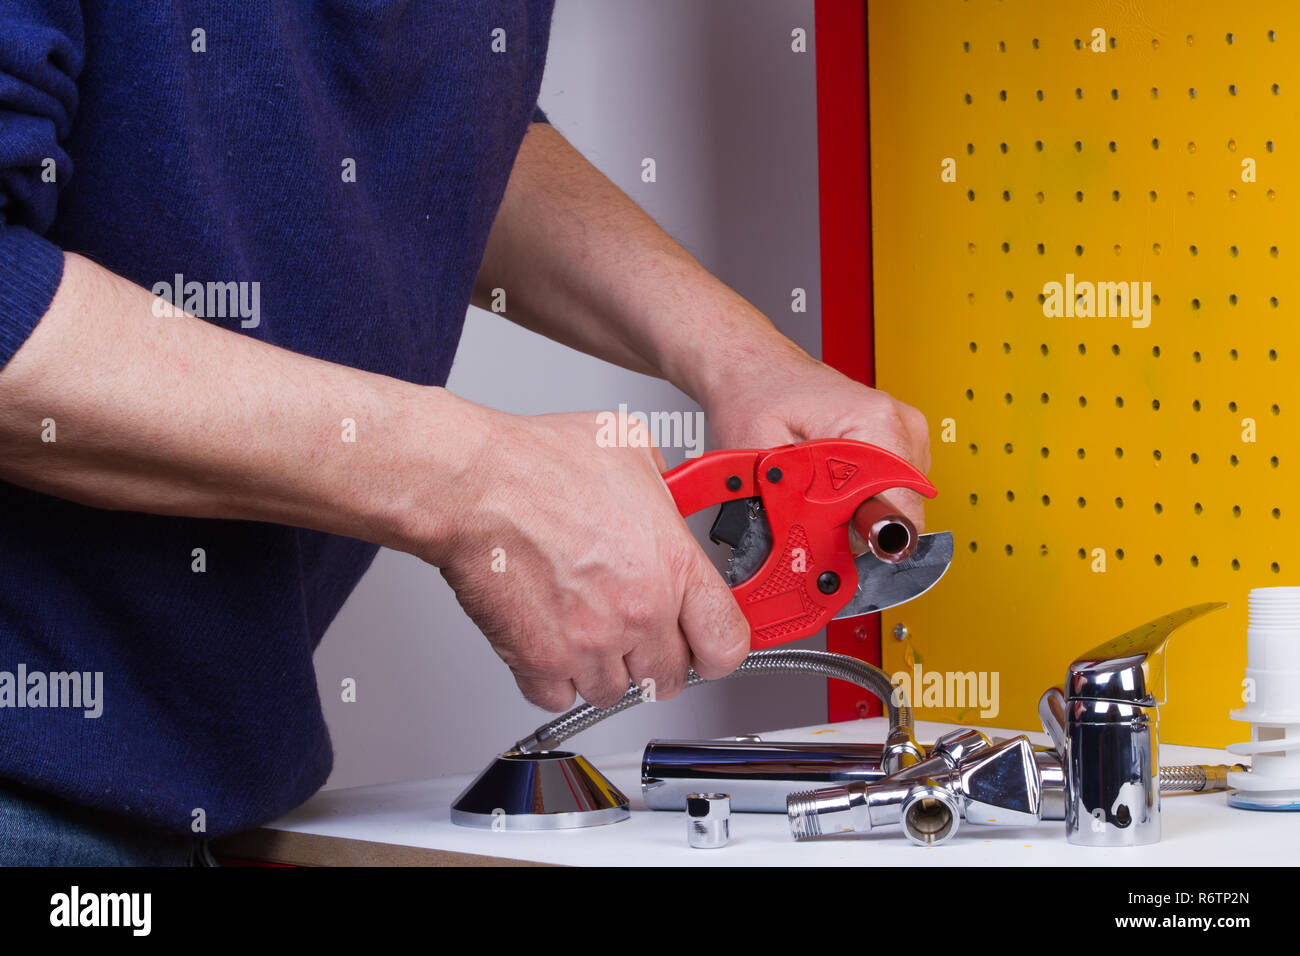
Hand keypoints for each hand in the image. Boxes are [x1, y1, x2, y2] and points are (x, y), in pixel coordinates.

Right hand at [431, 408, 750, 711]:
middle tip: (640, 633)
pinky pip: (561, 698)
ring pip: (615, 692)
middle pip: (671, 678)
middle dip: (658, 659)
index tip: (708, 644)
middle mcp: (637, 613)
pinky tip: (554, 642)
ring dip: (606, 669)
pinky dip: (557, 679)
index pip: (727, 643)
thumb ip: (666, 486)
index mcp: (673, 567)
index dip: (719, 648)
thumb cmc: (540, 465)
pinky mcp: (539, 661)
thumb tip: (670, 496)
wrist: (475, 486)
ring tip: (589, 629)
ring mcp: (589, 643)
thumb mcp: (632, 449)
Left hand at [701, 346, 931, 532]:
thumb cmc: (754, 396)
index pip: (901, 509)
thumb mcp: (758, 457)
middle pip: (898, 510)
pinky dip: (857, 494)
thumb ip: (789, 505)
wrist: (755, 368)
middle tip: (807, 507)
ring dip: (853, 508)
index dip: (865, 534)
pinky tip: (827, 478)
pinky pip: (888, 488)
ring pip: (893, 502)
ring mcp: (904, 431)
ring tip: (814, 485)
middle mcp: (900, 424)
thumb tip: (808, 550)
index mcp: (876, 423)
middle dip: (851, 522)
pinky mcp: (897, 440)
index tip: (834, 537)